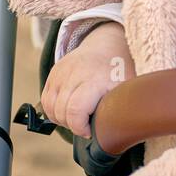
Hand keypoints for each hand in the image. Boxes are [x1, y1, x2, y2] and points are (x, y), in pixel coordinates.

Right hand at [40, 22, 135, 137]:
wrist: (108, 43)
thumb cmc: (121, 69)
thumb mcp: (129, 87)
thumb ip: (124, 107)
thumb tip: (123, 130)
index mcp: (95, 80)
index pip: (76, 110)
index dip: (79, 128)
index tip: (89, 132)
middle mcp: (75, 74)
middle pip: (61, 111)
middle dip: (71, 126)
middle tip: (85, 127)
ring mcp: (62, 72)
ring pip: (50, 107)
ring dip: (60, 119)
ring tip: (76, 120)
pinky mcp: (54, 72)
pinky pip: (45, 99)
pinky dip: (52, 110)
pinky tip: (67, 112)